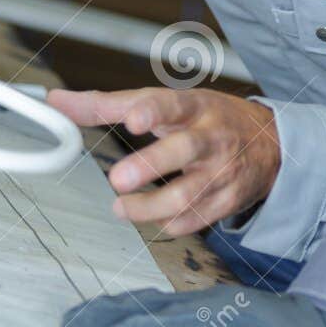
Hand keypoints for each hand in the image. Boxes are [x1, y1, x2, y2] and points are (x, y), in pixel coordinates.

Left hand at [48, 88, 280, 236]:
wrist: (269, 145)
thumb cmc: (208, 119)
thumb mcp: (167, 103)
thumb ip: (108, 105)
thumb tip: (56, 103)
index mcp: (194, 107)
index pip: (172, 104)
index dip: (152, 111)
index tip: (133, 119)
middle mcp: (211, 138)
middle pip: (184, 150)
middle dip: (150, 165)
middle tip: (118, 179)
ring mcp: (222, 172)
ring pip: (187, 195)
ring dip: (149, 207)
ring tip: (120, 208)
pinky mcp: (227, 202)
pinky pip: (194, 221)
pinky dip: (168, 223)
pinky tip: (153, 218)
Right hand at [61, 284, 325, 326]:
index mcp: (226, 313)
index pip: (172, 323)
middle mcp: (209, 301)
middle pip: (149, 304)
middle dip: (106, 315)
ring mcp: (205, 302)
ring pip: (149, 302)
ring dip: (110, 310)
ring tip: (73, 321)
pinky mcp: (204, 310)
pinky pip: (159, 309)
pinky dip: (129, 312)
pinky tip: (110, 319)